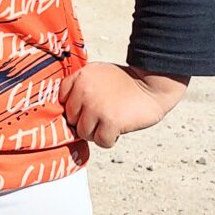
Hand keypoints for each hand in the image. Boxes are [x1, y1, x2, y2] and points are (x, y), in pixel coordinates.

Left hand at [60, 62, 187, 147]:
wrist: (153, 84)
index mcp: (79, 77)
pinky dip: (109, 140)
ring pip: (84, 133)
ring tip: (110, 123)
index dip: (75, 110)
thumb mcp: (97, 73)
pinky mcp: (111, 122)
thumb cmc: (126, 81)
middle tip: (102, 117)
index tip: (86, 110)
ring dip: (97, 133)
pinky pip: (101, 142)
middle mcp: (84, 91)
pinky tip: (117, 129)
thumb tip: (66, 111)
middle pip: (72, 120)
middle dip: (86, 122)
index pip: (62, 102)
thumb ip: (80, 86)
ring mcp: (96, 107)